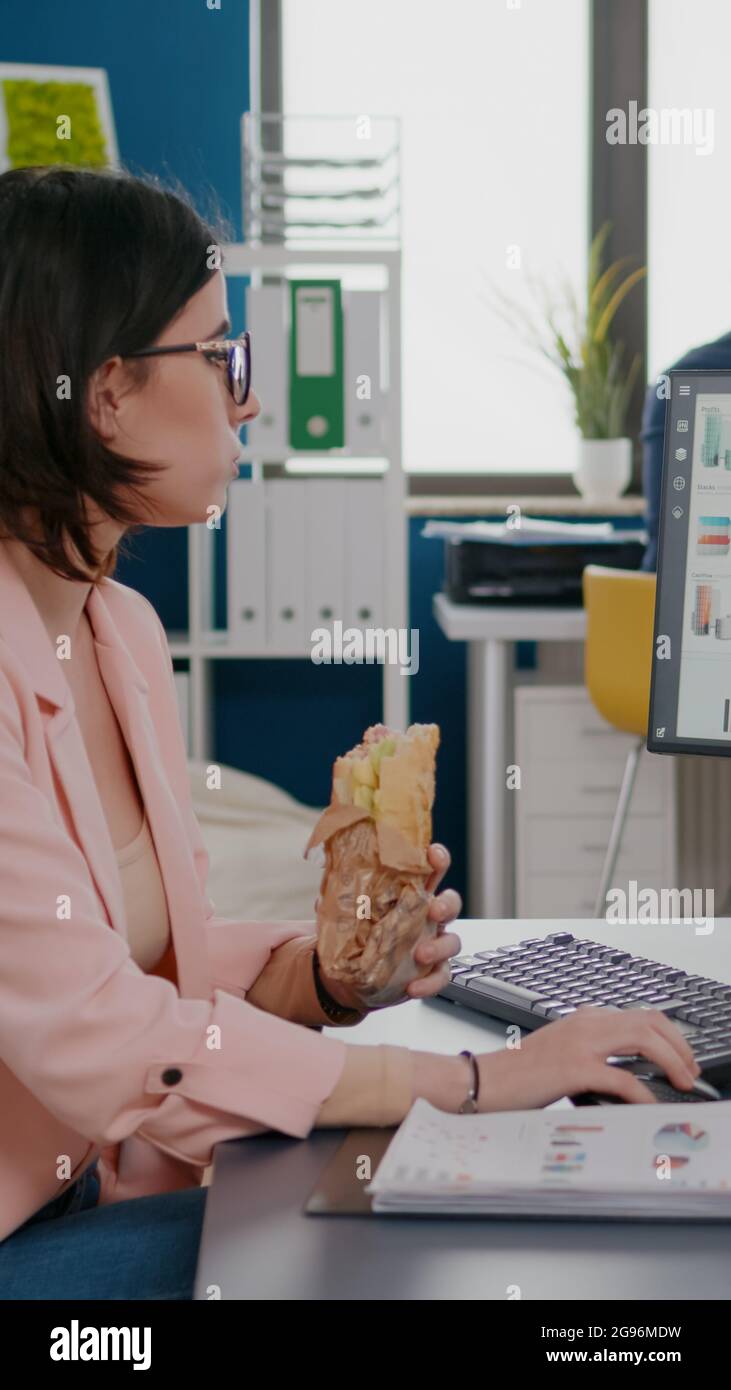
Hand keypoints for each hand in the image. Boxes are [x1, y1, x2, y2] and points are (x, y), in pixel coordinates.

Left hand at [315, 842, 461, 1011]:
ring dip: (440, 946)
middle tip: (433, 910)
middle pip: (451, 903)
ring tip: (420, 954)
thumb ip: (343, 901)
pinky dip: (430, 983)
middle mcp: (426, 918)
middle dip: (447, 903)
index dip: (437, 859)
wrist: (351, 979)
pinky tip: (413, 987)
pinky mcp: (431, 972)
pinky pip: (441, 976)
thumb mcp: (347, 914)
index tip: (433, 855)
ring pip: (452, 941)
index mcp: (409, 895)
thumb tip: (327, 893)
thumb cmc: (355, 937)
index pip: (430, 871)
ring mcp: (432, 944)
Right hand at [473, 1006, 700, 1110]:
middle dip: (679, 1045)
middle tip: (690, 1071)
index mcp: (584, 1019)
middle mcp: (585, 1024)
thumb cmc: (517, 1075)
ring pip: (644, 1039)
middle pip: (650, 1021)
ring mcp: (580, 1043)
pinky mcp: (573, 1068)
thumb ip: (593, 1055)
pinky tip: (650, 1105)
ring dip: (672, 1061)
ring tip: (682, 1082)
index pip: (640, 1015)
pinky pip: (623, 1079)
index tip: (682, 1058)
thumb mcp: (561, 1055)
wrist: (482, 1080)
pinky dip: (645, 1093)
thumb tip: (628, 1075)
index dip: (670, 1035)